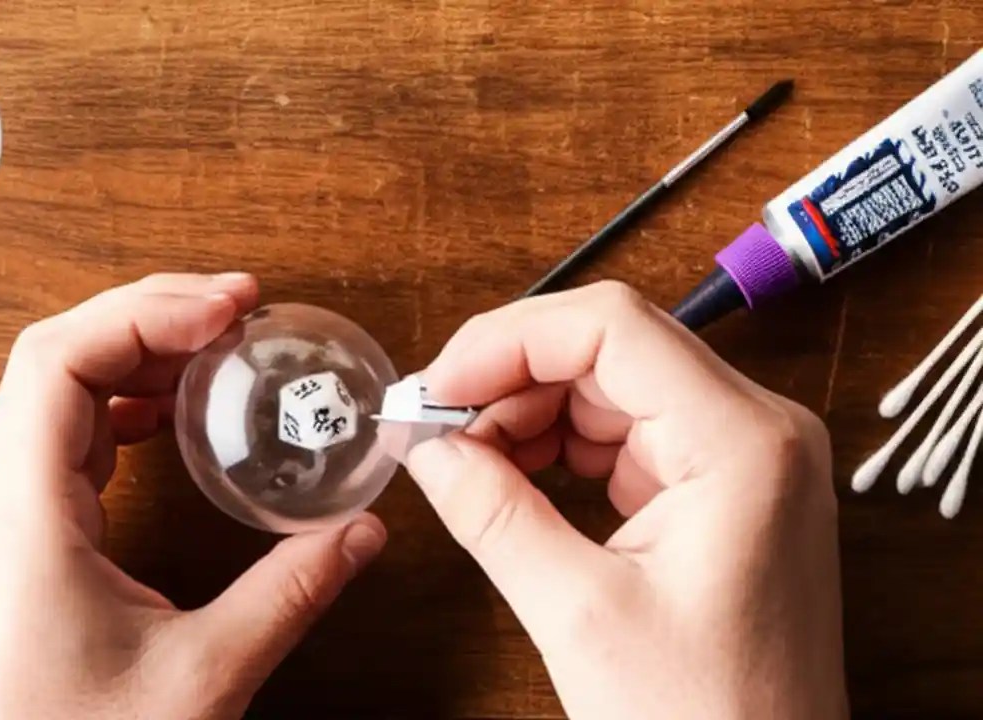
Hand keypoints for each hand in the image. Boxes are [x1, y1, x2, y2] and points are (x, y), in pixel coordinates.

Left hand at [0, 273, 386, 719]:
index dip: (143, 312)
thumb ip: (288, 595)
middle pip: (54, 363)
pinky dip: (120, 414)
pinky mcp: (18, 552)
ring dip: (135, 361)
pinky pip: (61, 448)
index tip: (225, 306)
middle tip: (235, 310)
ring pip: (54, 401)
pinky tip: (172, 419)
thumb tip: (362, 532)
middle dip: (148, 320)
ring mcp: (1, 529)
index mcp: (22, 520)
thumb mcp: (201, 679)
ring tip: (216, 349)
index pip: (56, 361)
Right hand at [405, 281, 846, 718]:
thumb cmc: (706, 719)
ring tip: (467, 460)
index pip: (612, 328)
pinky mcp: (722, 486)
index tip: (438, 386)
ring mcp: (744, 456)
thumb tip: (428, 447)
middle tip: (436, 427)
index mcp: (743, 443)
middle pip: (611, 349)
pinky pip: (628, 433)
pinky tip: (512, 477)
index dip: (508, 340)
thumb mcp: (577, 614)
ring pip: (613, 386)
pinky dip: (561, 444)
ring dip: (530, 410)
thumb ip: (492, 513)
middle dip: (511, 378)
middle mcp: (758, 430)